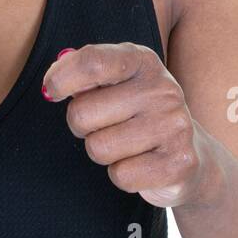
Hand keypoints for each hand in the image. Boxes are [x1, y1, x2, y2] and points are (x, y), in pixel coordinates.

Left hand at [40, 42, 217, 208]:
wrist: (186, 153)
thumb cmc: (136, 113)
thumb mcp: (115, 82)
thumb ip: (83, 74)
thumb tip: (51, 83)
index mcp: (143, 61)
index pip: (91, 62)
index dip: (61, 78)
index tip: (52, 90)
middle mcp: (163, 89)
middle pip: (83, 112)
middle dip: (81, 126)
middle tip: (102, 126)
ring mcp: (175, 125)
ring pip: (99, 148)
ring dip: (102, 152)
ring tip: (124, 145)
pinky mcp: (179, 163)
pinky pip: (121, 175)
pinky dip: (122, 175)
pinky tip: (139, 163)